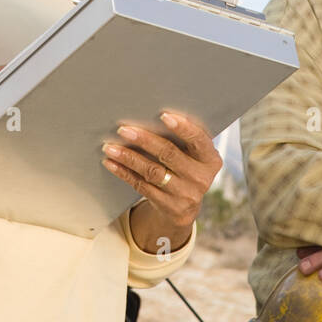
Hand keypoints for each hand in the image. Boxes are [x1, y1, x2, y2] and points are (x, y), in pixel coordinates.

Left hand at [101, 110, 220, 251]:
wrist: (185, 207)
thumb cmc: (187, 166)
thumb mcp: (195, 155)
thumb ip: (184, 139)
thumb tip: (151, 115)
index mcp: (210, 160)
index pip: (198, 140)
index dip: (182, 128)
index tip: (163, 115)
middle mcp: (200, 178)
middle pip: (169, 154)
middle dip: (144, 140)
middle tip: (124, 129)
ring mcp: (184, 194)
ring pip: (152, 171)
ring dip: (128, 157)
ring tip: (110, 147)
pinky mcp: (167, 206)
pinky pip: (142, 186)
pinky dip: (124, 173)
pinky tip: (111, 163)